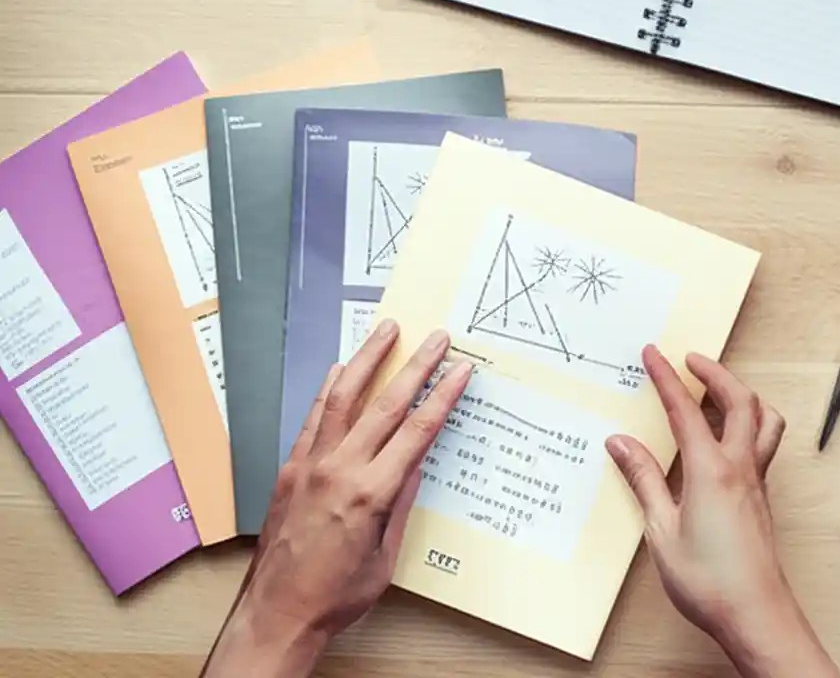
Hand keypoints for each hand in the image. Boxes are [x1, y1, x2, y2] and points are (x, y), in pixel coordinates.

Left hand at [203, 321, 471, 677]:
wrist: (277, 612)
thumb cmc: (336, 595)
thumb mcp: (386, 554)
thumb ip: (400, 502)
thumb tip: (416, 460)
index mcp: (369, 494)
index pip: (417, 432)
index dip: (441, 396)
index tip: (459, 370)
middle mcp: (337, 470)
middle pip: (384, 404)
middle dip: (414, 366)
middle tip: (435, 338)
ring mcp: (309, 465)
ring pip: (342, 399)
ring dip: (366, 360)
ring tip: (385, 331)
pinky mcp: (289, 469)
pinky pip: (313, 418)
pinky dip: (329, 391)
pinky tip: (340, 371)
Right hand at [606, 346, 838, 677]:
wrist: (755, 613)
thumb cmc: (710, 581)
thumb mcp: (661, 530)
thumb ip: (643, 480)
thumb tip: (622, 444)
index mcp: (711, 471)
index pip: (686, 410)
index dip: (666, 378)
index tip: (653, 355)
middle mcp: (740, 468)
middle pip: (739, 401)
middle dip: (715, 372)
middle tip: (691, 359)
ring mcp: (757, 482)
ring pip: (763, 419)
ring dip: (742, 394)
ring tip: (718, 388)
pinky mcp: (762, 497)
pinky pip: (763, 444)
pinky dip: (749, 423)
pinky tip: (728, 436)